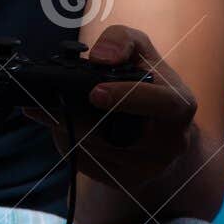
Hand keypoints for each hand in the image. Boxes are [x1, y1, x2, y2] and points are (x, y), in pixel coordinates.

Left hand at [22, 24, 198, 191]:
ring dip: (62, 126)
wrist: (164, 133)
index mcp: (179, 107)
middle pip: (113, 133)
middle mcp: (169, 143)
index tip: (95, 93)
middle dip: (76, 116)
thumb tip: (100, 57)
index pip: (161, 103)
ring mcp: (148, 168)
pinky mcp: (126, 183)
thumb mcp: (142, 52)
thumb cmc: (150, 85)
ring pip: (92, 148)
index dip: (127, 97)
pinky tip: (61, 127)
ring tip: (47, 108)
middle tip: (44, 102)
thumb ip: (122, 40)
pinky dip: (66, 143)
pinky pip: (84, 163)